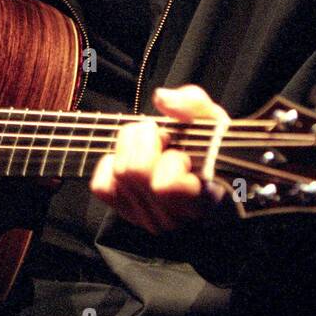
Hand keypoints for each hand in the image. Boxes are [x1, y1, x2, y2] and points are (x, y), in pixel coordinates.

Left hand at [89, 84, 227, 233]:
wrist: (212, 174)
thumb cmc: (212, 150)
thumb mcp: (213, 120)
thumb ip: (192, 103)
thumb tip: (162, 98)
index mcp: (198, 199)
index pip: (164, 186)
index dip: (170, 157)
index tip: (181, 149)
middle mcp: (171, 216)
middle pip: (134, 171)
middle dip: (145, 141)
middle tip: (162, 140)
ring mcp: (147, 217)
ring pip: (119, 173)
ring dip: (131, 149)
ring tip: (150, 149)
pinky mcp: (125, 211)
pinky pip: (102, 184)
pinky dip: (111, 165)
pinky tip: (133, 161)